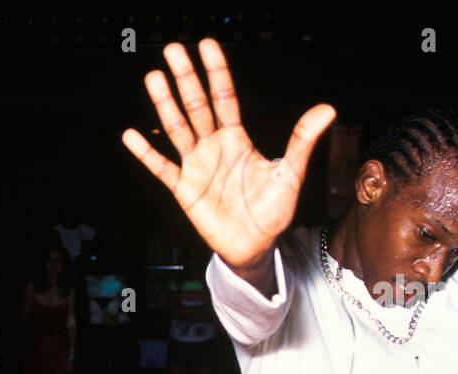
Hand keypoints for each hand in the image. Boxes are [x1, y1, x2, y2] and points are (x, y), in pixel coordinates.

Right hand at [121, 40, 335, 268]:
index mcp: (237, 138)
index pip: (224, 97)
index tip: (206, 45)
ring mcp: (195, 166)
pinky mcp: (183, 189)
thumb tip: (327, 108)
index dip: (216, 71)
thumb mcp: (290, 172)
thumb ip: (301, 140)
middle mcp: (213, 147)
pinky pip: (161, 168)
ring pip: (177, 128)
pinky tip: (130, 135)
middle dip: (185, 77)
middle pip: (196, 105)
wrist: (254, 245)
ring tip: (153, 78)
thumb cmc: (272, 209)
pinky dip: (145, 153)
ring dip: (164, 104)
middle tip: (173, 48)